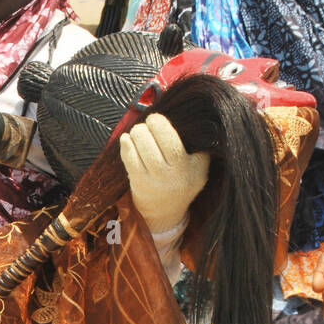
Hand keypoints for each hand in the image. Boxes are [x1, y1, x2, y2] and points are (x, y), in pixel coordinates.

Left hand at [121, 112, 209, 233]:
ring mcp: (156, 180)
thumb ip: (196, 144)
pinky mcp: (139, 183)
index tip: (158, 119)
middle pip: (162, 142)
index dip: (163, 126)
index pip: (179, 142)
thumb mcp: (198, 165)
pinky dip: (126, 145)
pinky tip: (127, 139)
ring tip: (139, 131)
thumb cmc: (181, 178)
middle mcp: (176, 175)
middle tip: (149, 121)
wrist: (165, 211)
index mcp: (194, 168)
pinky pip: (130, 159)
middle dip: (152, 125)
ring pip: (144, 149)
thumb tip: (181, 113)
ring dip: (138, 133)